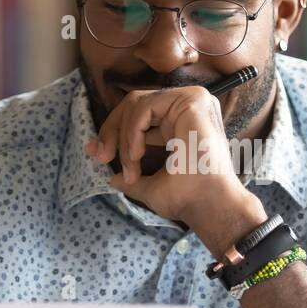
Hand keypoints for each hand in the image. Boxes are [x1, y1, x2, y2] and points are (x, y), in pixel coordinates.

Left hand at [84, 85, 264, 246]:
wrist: (210, 207)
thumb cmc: (188, 198)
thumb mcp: (151, 186)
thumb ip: (133, 176)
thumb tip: (114, 179)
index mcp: (181, 121)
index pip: (140, 114)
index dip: (114, 131)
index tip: (96, 154)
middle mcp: (188, 107)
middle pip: (135, 103)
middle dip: (111, 129)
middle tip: (99, 154)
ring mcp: (192, 100)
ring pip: (136, 104)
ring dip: (123, 136)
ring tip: (129, 166)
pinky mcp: (192, 101)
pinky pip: (145, 107)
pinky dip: (132, 132)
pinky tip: (136, 155)